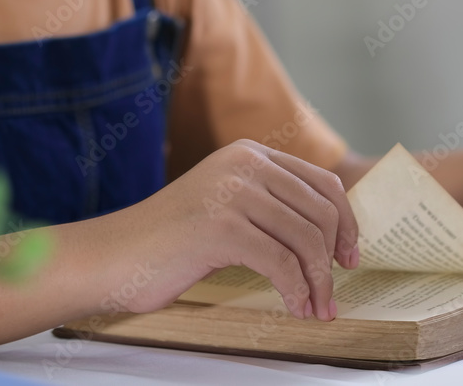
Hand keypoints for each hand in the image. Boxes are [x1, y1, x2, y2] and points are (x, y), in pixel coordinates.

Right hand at [108, 140, 358, 320]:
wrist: (113, 256)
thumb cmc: (171, 240)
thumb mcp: (227, 204)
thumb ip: (270, 204)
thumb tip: (330, 235)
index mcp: (250, 154)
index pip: (323, 182)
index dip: (346, 222)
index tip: (349, 256)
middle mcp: (246, 164)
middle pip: (321, 212)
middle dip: (335, 258)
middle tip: (333, 293)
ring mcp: (233, 193)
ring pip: (306, 240)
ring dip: (319, 283)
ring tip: (317, 308)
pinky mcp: (222, 228)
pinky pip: (282, 264)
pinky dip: (296, 291)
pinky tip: (295, 309)